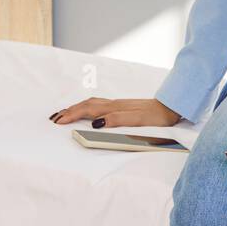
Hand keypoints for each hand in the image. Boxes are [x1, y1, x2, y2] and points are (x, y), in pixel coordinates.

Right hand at [50, 97, 181, 127]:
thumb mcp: (138, 120)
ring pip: (92, 103)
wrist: (171, 107)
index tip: (58, 121)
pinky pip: (99, 105)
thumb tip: (97, 122)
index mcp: (115, 108)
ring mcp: (118, 104)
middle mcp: (114, 104)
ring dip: (77, 108)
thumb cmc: (157, 117)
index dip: (72, 115)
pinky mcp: (123, 106)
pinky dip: (88, 107)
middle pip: (87, 105)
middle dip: (69, 111)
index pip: (88, 110)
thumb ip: (118, 120)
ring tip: (65, 113)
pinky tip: (88, 110)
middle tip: (54, 118)